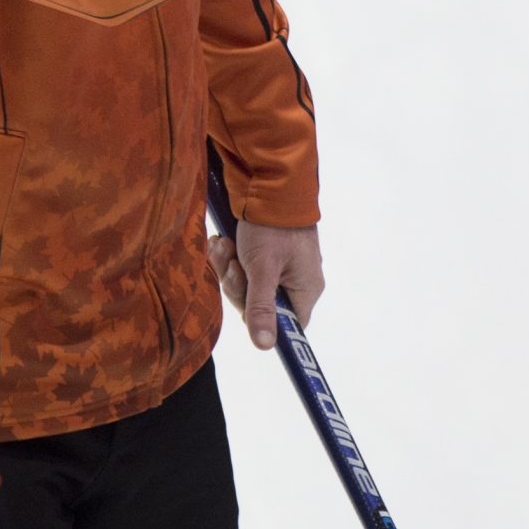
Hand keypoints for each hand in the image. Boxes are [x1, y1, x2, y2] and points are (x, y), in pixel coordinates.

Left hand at [205, 219, 324, 349]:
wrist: (268, 181)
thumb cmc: (271, 228)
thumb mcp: (262, 270)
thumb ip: (261, 308)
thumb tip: (266, 347)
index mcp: (305, 289)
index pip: (286, 325)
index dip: (260, 318)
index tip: (244, 300)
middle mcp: (298, 280)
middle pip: (261, 304)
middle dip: (238, 284)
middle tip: (231, 264)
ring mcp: (284, 264)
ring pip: (249, 283)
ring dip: (230, 266)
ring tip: (223, 245)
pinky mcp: (269, 251)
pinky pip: (246, 265)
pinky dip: (231, 255)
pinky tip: (222, 241)